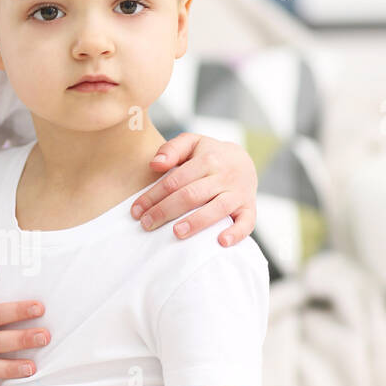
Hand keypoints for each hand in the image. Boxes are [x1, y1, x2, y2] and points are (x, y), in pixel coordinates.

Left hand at [130, 133, 257, 244]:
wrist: (245, 160)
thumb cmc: (209, 155)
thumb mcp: (191, 143)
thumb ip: (172, 149)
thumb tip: (155, 165)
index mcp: (208, 159)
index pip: (175, 180)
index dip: (153, 196)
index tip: (136, 210)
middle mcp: (224, 176)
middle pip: (192, 195)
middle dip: (166, 211)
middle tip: (147, 224)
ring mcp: (239, 193)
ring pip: (217, 209)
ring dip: (196, 222)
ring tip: (176, 233)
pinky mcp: (249, 208)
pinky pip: (247, 222)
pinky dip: (236, 233)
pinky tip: (221, 242)